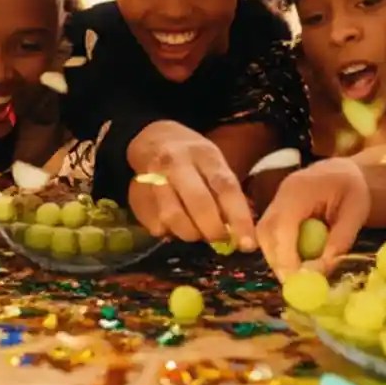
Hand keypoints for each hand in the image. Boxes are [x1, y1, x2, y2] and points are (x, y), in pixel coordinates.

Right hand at [125, 121, 255, 249]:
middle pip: (198, 202)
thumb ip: (225, 194)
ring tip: (197, 233)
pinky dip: (169, 233)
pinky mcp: (137, 194)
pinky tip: (175, 227)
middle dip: (213, 230)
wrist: (154, 140)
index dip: (239, 218)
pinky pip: (155, 225)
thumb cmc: (193, 158)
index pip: (226, 187)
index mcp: (204, 154)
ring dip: (190, 233)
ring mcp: (153, 177)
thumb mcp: (213, 164)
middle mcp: (177, 163)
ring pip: (173, 217)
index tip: (248, 244)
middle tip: (220, 242)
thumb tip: (240, 233)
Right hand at [257, 157, 369, 278]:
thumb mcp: (356, 214)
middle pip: (266, 232)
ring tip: (298, 277)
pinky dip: (280, 251)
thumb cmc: (355, 189)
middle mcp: (281, 193)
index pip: (282, 226)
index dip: (285, 256)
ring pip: (264, 235)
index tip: (296, 282)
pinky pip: (270, 234)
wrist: (347, 170)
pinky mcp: (277, 210)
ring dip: (277, 258)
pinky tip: (296, 263)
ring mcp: (276, 201)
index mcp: (300, 189)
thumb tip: (319, 272)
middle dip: (277, 261)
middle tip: (294, 286)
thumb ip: (338, 242)